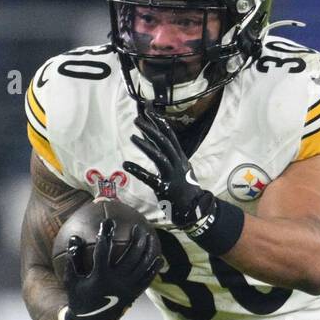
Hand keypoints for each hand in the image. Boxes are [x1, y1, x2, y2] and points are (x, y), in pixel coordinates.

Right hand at [62, 217, 161, 319]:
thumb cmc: (78, 298)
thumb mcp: (71, 280)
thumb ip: (73, 259)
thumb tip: (75, 237)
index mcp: (100, 276)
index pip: (104, 250)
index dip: (106, 234)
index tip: (109, 222)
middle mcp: (116, 282)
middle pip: (131, 255)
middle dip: (136, 239)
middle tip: (138, 227)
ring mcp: (127, 288)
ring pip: (142, 266)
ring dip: (148, 250)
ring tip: (150, 237)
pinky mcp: (134, 294)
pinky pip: (147, 279)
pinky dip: (154, 268)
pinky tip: (159, 257)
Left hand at [123, 109, 212, 227]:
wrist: (194, 208)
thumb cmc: (184, 187)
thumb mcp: (180, 167)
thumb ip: (168, 154)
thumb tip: (153, 137)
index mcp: (180, 158)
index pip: (170, 136)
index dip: (160, 123)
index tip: (149, 111)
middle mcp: (177, 164)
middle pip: (164, 142)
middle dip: (151, 129)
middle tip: (137, 120)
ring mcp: (171, 176)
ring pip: (159, 157)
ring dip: (146, 145)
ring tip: (133, 136)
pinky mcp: (164, 188)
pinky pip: (149, 178)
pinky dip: (137, 170)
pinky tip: (125, 164)